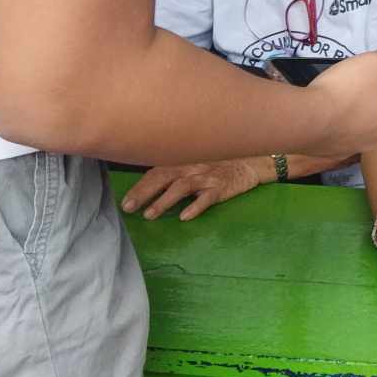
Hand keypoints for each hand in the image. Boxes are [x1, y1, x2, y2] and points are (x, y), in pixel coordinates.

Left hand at [121, 157, 264, 220]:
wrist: (252, 162)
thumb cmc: (220, 164)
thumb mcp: (197, 162)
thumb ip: (177, 171)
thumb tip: (151, 187)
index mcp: (184, 160)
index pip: (157, 171)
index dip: (140, 186)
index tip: (125, 202)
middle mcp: (192, 166)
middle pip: (163, 176)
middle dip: (144, 192)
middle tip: (128, 208)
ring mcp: (207, 176)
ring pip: (182, 186)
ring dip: (164, 201)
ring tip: (149, 215)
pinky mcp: (222, 187)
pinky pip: (207, 197)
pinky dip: (195, 207)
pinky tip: (185, 217)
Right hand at [304, 49, 376, 155]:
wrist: (304, 120)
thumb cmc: (346, 91)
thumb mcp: (372, 64)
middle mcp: (375, 136)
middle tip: (373, 94)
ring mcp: (350, 146)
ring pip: (360, 127)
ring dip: (357, 115)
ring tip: (344, 99)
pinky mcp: (327, 149)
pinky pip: (337, 132)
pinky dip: (336, 121)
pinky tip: (326, 110)